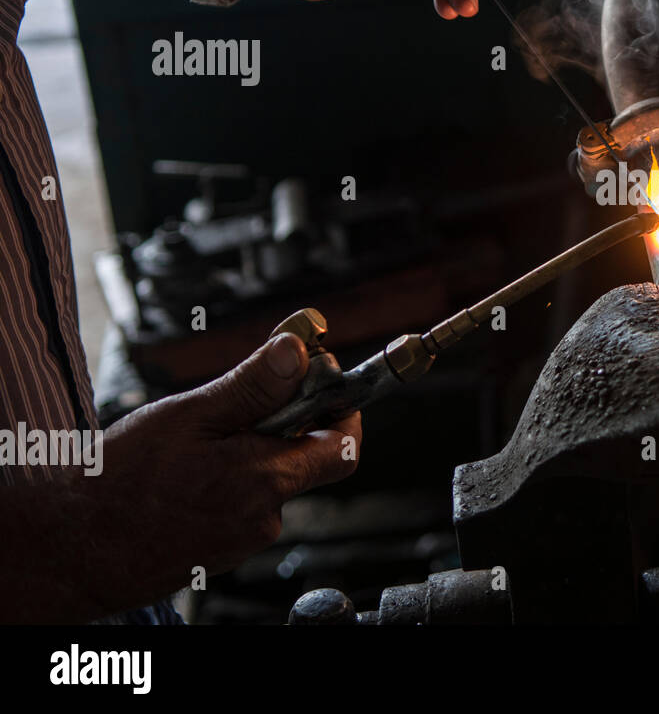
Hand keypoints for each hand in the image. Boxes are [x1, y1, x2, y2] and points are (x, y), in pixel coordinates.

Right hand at [74, 333, 360, 612]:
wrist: (67, 549)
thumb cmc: (117, 483)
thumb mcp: (188, 416)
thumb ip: (252, 386)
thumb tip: (298, 352)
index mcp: (266, 480)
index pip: (345, 447)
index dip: (342, 409)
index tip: (320, 381)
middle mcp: (265, 517)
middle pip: (306, 460)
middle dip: (284, 426)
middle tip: (243, 402)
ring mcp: (243, 540)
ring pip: (269, 481)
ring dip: (249, 453)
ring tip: (196, 443)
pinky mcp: (220, 552)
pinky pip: (242, 505)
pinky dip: (227, 481)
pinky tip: (184, 474)